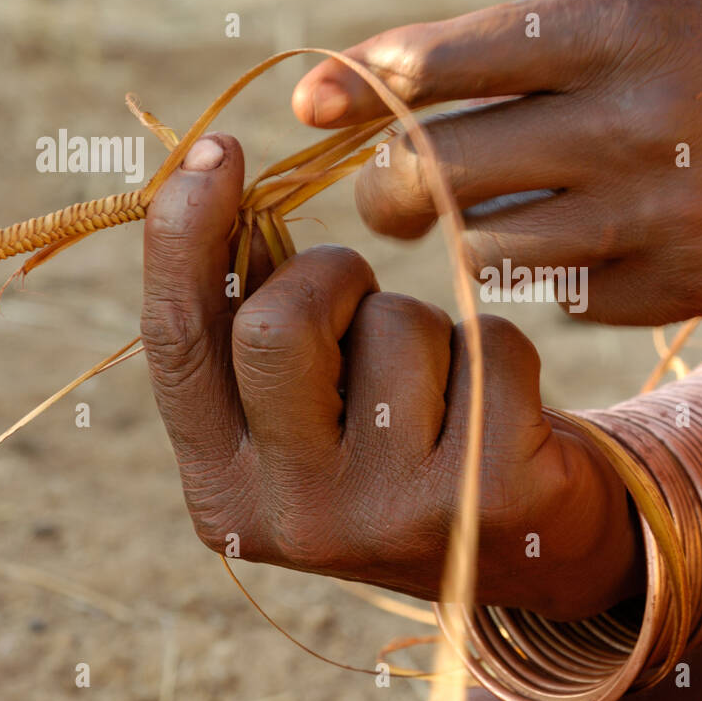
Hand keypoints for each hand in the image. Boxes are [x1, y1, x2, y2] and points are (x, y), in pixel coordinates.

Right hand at [139, 134, 643, 619]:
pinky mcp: (490, 497)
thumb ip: (255, 324)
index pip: (176, 345)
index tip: (219, 152)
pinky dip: (500, 351)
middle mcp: (295, 518)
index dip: (183, 236)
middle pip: (276, 326)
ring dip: (427, 327)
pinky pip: (490, 343)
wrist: (525, 549)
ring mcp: (393, 516)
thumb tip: (213, 178)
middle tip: (362, 296)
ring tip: (442, 391)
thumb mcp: (310, 410)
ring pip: (397, 325)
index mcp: (224, 490)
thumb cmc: (401, 447)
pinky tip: (503, 413)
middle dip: (330, 277)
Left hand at [292, 0, 701, 324]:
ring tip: (456, 218)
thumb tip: (436, 54)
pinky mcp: (681, 285)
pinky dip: (544, 270)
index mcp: (618, 28)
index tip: (313, 102)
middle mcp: (626, 123)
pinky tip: (562, 243)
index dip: (364, 82)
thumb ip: (556, 14)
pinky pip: (564, 291)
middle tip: (384, 185)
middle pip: (446, 170)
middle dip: (387, 182)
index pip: (452, 61)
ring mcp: (655, 216)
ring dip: (454, 236)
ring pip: (490, 246)